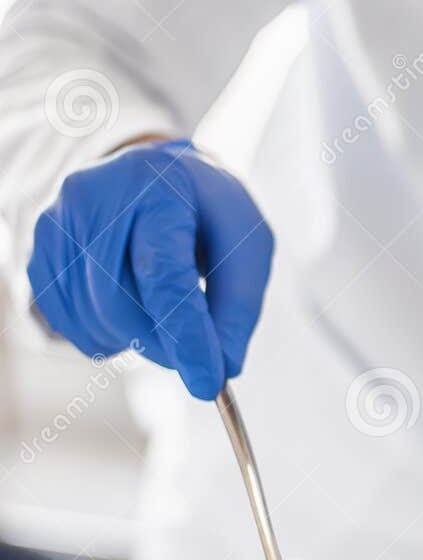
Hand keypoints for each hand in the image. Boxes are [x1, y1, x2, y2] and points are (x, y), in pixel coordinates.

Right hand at [28, 140, 273, 399]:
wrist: (153, 178)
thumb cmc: (206, 211)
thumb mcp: (245, 244)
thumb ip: (238, 306)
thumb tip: (221, 369)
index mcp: (156, 186)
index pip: (163, 271)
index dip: (185, 331)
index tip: (207, 382)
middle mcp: (94, 198)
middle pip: (118, 304)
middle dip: (163, 344)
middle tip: (195, 355)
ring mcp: (57, 225)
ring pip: (94, 321)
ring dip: (139, 341)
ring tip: (167, 310)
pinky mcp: (40, 254)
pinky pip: (72, 326)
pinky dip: (110, 335)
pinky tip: (134, 305)